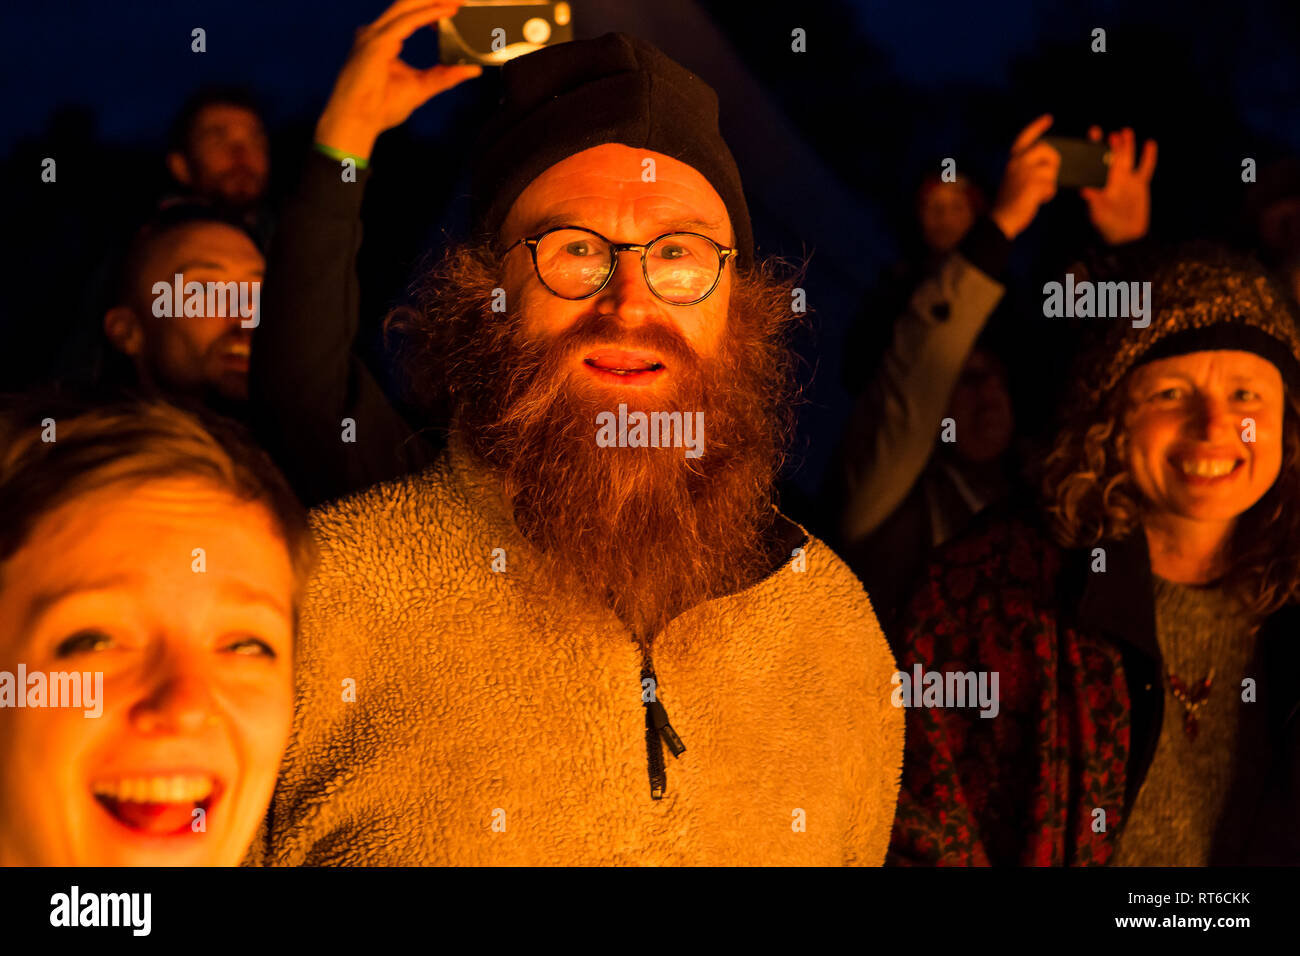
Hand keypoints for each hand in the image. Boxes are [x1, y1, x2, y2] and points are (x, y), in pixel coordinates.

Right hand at [314, 0, 481, 160]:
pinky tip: (447, 12)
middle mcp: (377, 32)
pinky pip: (408, 21)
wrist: (356, 121)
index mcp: (383, 40)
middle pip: (408, 4)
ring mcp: (375, 35)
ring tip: (457, 1)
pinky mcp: (378, 42)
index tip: (454, 8)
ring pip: (407, 5)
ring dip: (433, 1)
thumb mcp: (421, 87)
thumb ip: (445, 76)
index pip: (409, 14)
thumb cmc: (380, 108)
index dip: (431, 7)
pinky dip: (429, 14)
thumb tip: (472, 70)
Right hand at [990, 114, 1060, 240]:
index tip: (1049, 118)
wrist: (1001, 219)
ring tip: (1037, 194)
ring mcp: (1025, 173)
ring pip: (1051, 171)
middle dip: (1053, 162)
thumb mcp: (1015, 179)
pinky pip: (1051, 186)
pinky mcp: (1033, 184)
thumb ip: (1028, 167)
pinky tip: (1038, 200)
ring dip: (1050, 184)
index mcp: (1012, 161)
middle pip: (1046, 149)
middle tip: (1048, 175)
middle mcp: (1017, 163)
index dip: (1037, 126)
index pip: (1024, 137)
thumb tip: (1051, 162)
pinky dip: (1048, 195)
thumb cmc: (1010, 202)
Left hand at [1081, 126, 1157, 244]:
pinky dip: (1148, 156)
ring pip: (1127, 157)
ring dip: (1127, 145)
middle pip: (1111, 156)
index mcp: (1099, 182)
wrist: (1125, 236)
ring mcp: (1127, 179)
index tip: (1092, 133)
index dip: (1093, 147)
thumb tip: (1083, 191)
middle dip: (1110, 144)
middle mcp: (1112, 178)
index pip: (1095, 161)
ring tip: (1125, 132)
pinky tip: (1149, 143)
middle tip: (1109, 133)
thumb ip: (1093, 200)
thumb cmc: (1107, 225)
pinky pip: (1145, 168)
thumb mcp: (1098, 213)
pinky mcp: (1140, 184)